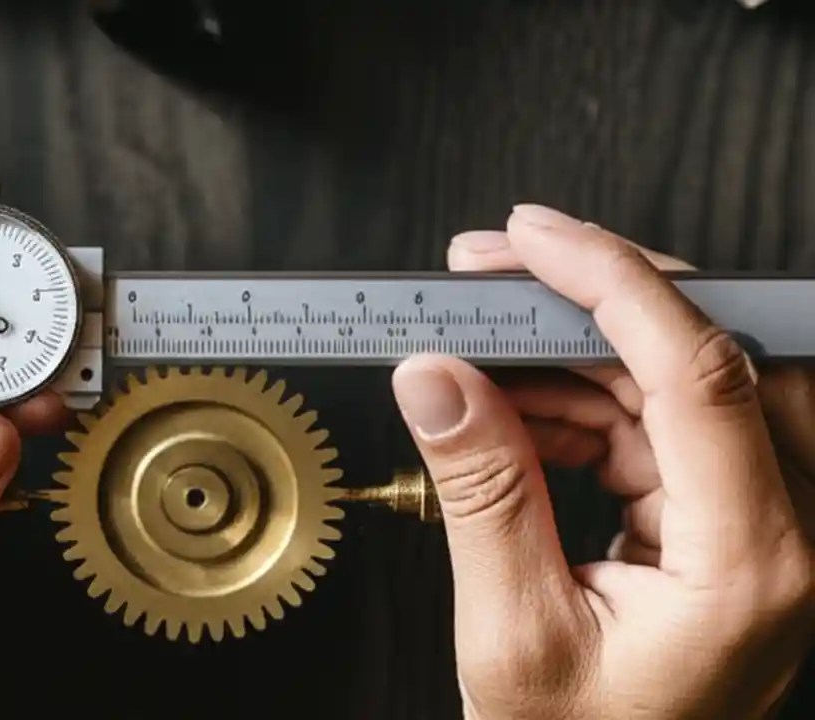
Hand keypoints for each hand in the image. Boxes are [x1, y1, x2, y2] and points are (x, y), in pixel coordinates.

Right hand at [392, 204, 814, 717]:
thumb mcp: (512, 632)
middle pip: (704, 356)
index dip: (614, 283)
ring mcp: (756, 522)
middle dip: (587, 304)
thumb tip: (437, 380)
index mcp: (753, 564)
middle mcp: (779, 531)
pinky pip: (653, 423)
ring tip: (473, 370)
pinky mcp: (721, 519)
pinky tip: (509, 417)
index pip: (702, 374)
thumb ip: (480, 492)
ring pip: (672, 381)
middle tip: (491, 278)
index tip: (535, 240)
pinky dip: (574, 409)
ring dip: (565, 363)